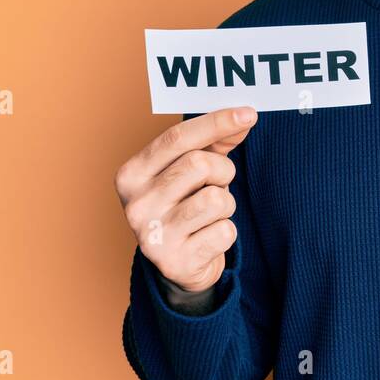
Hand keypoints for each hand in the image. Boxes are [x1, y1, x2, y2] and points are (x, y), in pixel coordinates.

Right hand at [114, 106, 257, 295]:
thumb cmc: (186, 205)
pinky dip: (226, 232)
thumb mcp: (193, 170)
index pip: (176, 137)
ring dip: (226, 204)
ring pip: (216, 199)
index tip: (248, 113)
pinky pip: (224, 232)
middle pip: (199, 164)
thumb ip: (215, 142)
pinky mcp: (175, 262)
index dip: (216, 122)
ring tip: (211, 213)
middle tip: (218, 183)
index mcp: (131, 174)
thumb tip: (244, 118)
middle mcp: (136, 204)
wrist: (178, 265)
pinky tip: (209, 238)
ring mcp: (152, 235)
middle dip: (222, 171)